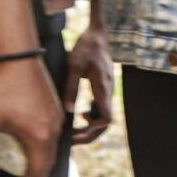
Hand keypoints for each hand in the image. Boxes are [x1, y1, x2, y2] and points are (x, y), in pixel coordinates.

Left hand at [0, 56, 63, 176]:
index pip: (38, 171)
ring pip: (53, 147)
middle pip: (49, 162)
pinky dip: (44, 141)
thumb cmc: (3, 88)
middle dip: (36, 173)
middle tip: (21, 175)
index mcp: (39, 138)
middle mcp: (54, 131)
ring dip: (40, 157)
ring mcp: (58, 118)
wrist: (19, 58)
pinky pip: (53, 132)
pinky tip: (30, 135)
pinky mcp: (56, 107)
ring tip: (25, 156)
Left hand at [64, 22, 116, 145]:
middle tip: (72, 140)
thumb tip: (68, 111)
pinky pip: (102, 109)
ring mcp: (108, 92)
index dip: (92, 129)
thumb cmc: (85, 48)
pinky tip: (80, 114)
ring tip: (74, 131)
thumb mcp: (73, 65)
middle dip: (90, 134)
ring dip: (91, 127)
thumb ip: (71, 88)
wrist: (98, 36)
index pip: (105, 119)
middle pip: (105, 123)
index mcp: (102, 89)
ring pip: (104, 117)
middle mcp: (108, 93)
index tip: (77, 130)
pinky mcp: (105, 90)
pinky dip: (92, 117)